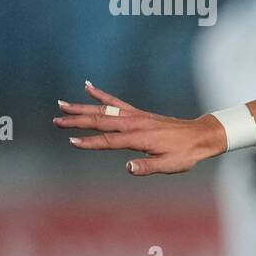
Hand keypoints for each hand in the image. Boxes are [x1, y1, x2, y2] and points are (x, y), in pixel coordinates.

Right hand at [53, 81, 225, 174]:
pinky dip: (101, 95)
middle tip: (56, 121)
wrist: (200, 136)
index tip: (71, 142)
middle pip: (100, 121)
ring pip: (104, 109)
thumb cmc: (185, 153)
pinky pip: (116, 102)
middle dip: (77, 121)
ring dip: (82, 107)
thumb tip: (128, 168)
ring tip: (61, 104)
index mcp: (139, 138)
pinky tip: (87, 87)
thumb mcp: (169, 165)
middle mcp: (134, 123)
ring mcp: (135, 116)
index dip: (90, 143)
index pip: (109, 140)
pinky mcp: (138, 113)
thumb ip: (147, 166)